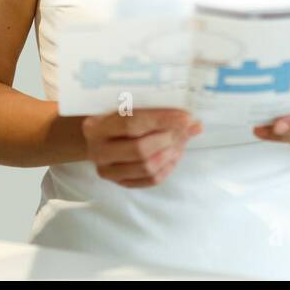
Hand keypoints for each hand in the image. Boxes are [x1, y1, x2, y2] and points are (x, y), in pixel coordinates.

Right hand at [82, 108, 202, 187]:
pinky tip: (175, 153)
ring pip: (146, 168)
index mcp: (96, 127)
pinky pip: (150, 180)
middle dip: (168, 139)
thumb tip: (192, 122)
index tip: (185, 117)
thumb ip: (154, 111)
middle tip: (186, 128)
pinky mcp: (120, 182)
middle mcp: (98, 151)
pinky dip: (168, 167)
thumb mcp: (125, 107)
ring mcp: (108, 171)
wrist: (97, 137)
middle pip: (140, 150)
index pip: (132, 123)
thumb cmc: (114, 116)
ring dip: (170, 153)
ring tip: (182, 140)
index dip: (162, 121)